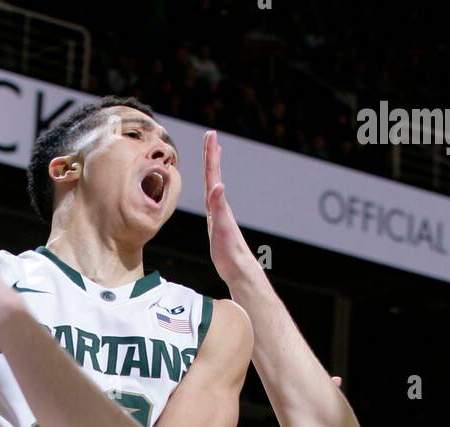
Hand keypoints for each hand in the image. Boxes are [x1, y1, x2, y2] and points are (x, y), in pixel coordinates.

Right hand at [204, 130, 259, 286]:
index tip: (210, 134)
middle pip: (214, 176)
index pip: (213, 175)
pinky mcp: (217, 225)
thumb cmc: (229, 252)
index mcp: (219, 205)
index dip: (211, 155)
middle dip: (211, 155)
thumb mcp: (221, 228)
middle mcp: (220, 206)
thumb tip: (218, 185)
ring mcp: (219, 215)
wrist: (239, 270)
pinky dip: (212, 189)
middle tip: (210, 136)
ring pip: (214, 186)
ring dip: (213, 169)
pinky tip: (213, 189)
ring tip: (213, 155)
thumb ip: (219, 207)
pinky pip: (213, 201)